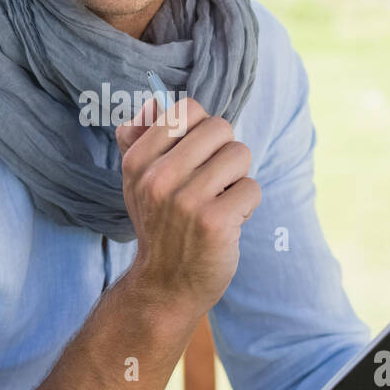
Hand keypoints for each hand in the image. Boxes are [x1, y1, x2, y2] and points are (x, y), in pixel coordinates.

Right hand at [115, 95, 260, 312]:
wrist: (165, 286)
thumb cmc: (159, 226)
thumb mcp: (137, 182)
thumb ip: (139, 138)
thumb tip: (155, 102)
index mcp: (138, 160)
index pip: (187, 109)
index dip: (202, 130)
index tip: (195, 157)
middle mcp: (158, 177)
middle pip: (220, 127)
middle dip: (225, 153)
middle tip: (212, 183)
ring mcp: (186, 200)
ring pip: (240, 154)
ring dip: (237, 179)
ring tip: (219, 202)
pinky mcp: (215, 222)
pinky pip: (252, 188)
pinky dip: (247, 205)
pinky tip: (228, 222)